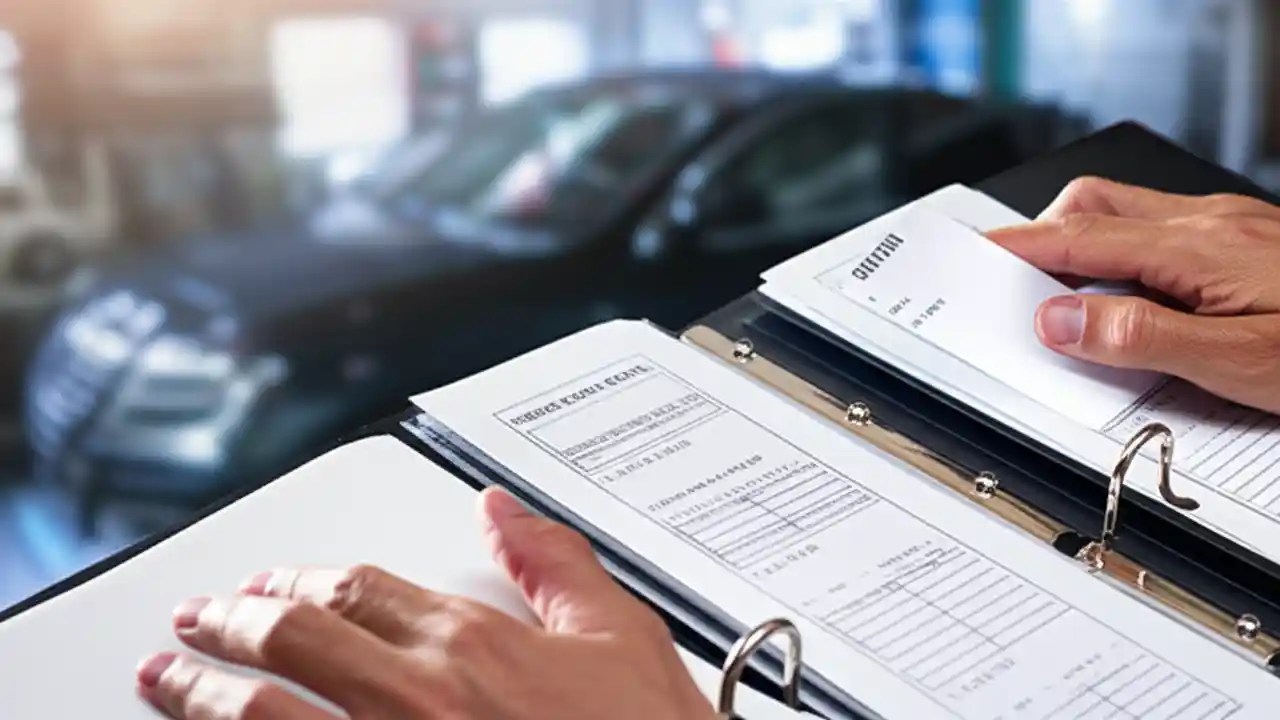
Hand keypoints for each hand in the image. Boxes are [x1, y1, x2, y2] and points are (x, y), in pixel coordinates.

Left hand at [134, 488, 715, 719]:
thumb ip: (553, 562)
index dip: (307, 580)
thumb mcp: (620, 638)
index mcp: (471, 643)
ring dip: (200, 689)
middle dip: (233, 621)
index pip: (362, 590)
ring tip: (166, 673)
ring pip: (261, 713)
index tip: (276, 582)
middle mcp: (414, 697)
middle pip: (295, 638)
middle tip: (198, 615)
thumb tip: (503, 507)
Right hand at [988, 176, 1279, 413]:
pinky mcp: (1250, 240)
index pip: (1081, 237)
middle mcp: (1214, 223)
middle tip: (1021, 288)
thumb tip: (1059, 320)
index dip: (1020, 247)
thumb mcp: (1239, 361)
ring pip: (1129, 216)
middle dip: (1046, 240)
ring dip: (1088, 252)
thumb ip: (1142, 338)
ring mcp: (1234, 226)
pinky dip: (1129, 262)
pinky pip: (1166, 233)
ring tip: (1077, 308)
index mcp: (1202, 246)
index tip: (979, 256)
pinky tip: (1139, 306)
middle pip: (1095, 206)